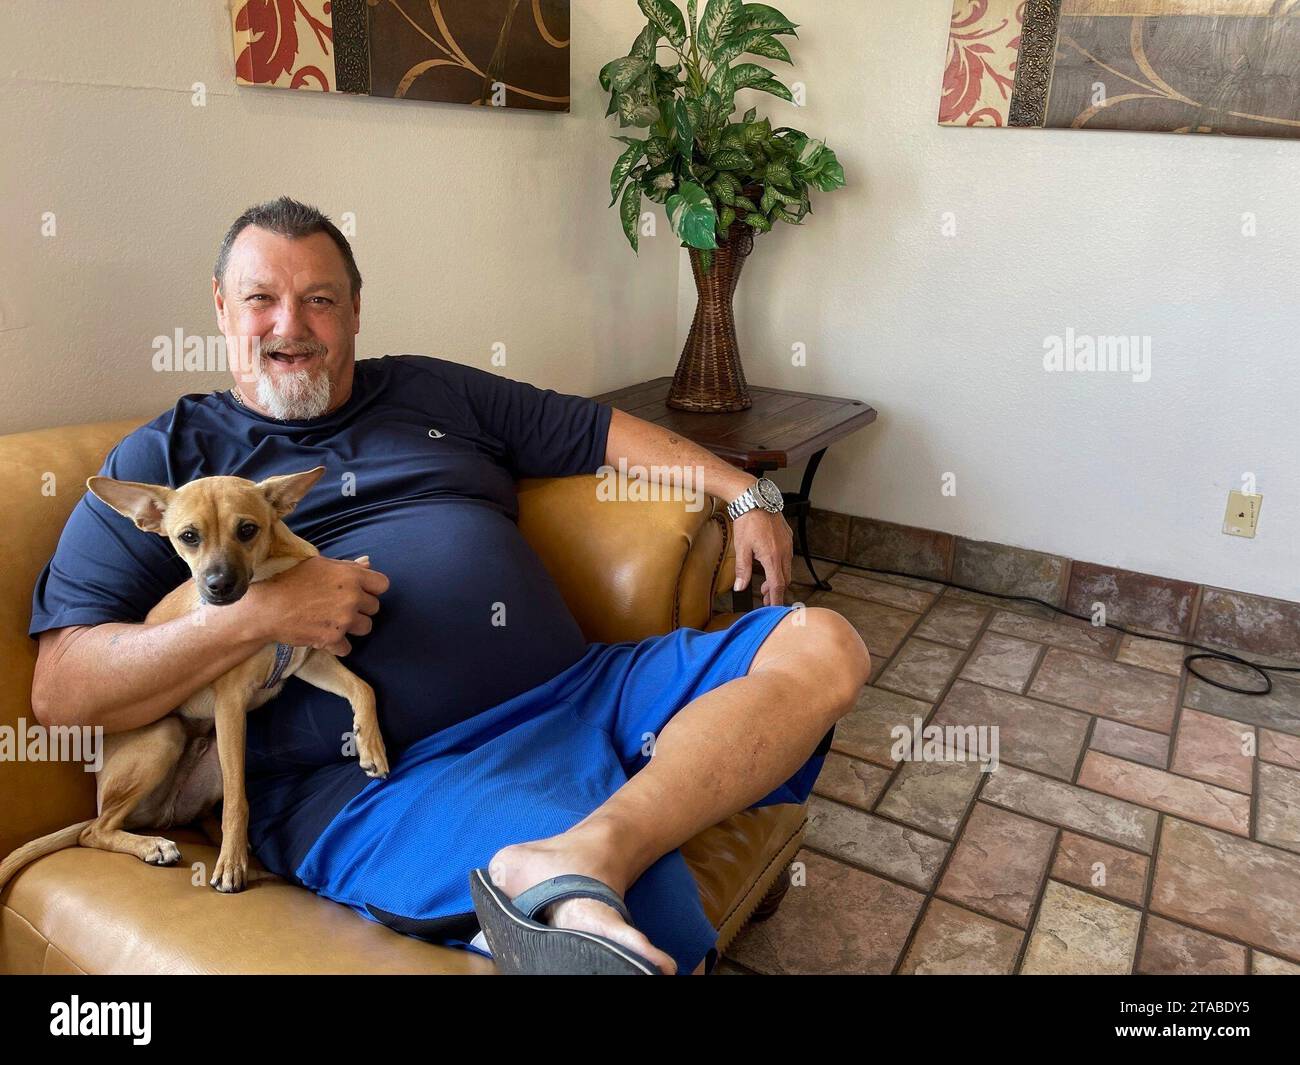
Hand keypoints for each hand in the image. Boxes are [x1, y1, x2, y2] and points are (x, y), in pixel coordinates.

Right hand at [246, 554, 388, 655]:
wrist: (266, 607)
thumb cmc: (290, 579)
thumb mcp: (320, 565)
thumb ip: (348, 566)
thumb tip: (368, 564)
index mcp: (351, 576)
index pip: (382, 585)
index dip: (372, 589)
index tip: (360, 592)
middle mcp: (352, 598)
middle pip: (374, 608)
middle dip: (361, 608)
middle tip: (340, 607)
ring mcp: (344, 620)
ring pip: (365, 628)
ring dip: (352, 627)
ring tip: (333, 621)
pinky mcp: (333, 639)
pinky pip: (347, 648)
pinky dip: (337, 645)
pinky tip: (324, 636)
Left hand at [732, 510, 793, 606]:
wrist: (755, 500)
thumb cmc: (747, 522)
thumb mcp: (742, 548)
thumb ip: (743, 570)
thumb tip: (740, 587)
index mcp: (773, 557)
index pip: (778, 585)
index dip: (776, 599)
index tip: (774, 608)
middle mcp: (785, 552)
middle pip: (784, 579)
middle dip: (776, 592)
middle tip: (766, 600)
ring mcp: (788, 544)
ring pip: (787, 568)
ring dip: (778, 579)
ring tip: (766, 586)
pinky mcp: (788, 538)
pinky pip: (788, 557)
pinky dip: (780, 566)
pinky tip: (770, 566)